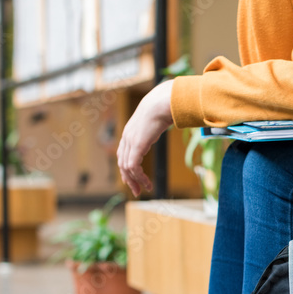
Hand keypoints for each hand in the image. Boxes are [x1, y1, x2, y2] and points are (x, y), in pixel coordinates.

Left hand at [117, 79, 174, 195]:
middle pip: (122, 163)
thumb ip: (159, 121)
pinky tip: (147, 183)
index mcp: (130, 131)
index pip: (123, 153)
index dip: (127, 167)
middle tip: (136, 191)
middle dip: (129, 178)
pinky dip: (139, 177)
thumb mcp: (159, 116)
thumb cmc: (164, 106)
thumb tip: (170, 117)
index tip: (133, 178)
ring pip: (126, 167)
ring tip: (144, 189)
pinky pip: (133, 167)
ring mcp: (130, 141)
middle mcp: (126, 137)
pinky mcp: (136, 146)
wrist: (162, 102)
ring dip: (134, 181)